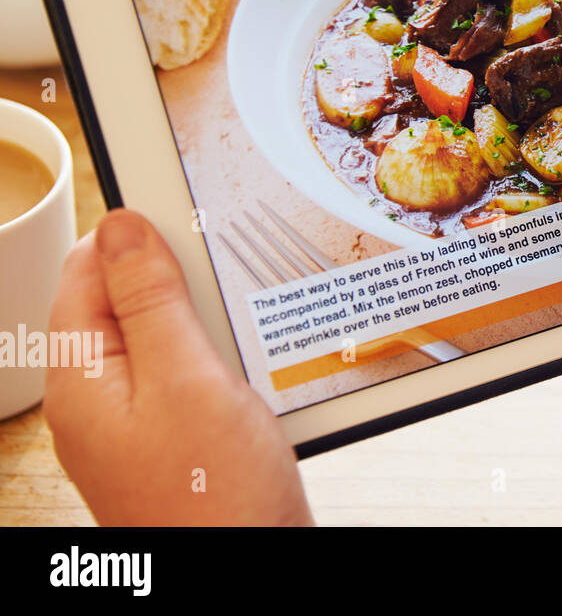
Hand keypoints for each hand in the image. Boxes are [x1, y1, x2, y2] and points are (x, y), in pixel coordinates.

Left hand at [44, 209, 312, 525]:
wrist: (250, 575)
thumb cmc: (216, 500)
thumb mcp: (186, 379)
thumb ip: (150, 299)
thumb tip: (120, 226)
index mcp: (81, 380)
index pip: (85, 273)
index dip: (134, 237)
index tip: (186, 213)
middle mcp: (99, 401)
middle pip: (126, 303)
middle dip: (179, 282)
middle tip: (228, 286)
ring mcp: (137, 423)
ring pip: (166, 337)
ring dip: (208, 323)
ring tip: (246, 335)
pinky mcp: (176, 438)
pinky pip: (189, 374)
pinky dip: (222, 359)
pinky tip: (254, 368)